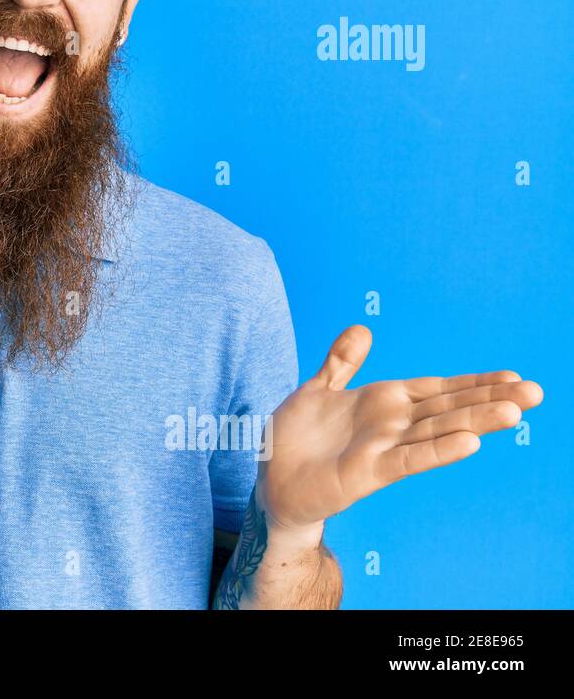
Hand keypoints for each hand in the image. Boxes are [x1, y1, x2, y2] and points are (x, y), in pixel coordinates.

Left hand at [257, 325, 543, 537]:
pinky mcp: (368, 472)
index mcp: (383, 402)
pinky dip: (438, 450)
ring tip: (514, 412)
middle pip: (448, 408)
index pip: (437, 388)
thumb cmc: (297, 438)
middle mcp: (392, 425)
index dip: (473, 381)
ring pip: (438, 431)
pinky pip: (409, 459)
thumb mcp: (318, 390)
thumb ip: (341, 363)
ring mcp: (384, 448)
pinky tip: (470, 443)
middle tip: (535, 391)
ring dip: (474, 421)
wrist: (273, 481)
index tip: (513, 375)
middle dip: (489, 398)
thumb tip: (363, 328)